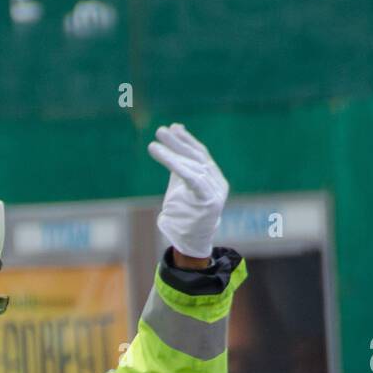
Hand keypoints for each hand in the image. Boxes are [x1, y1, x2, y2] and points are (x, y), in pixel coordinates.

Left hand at [146, 123, 229, 260]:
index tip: (173, 127)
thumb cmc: (184, 215)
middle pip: (197, 157)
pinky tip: (165, 157)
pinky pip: (194, 180)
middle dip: (178, 143)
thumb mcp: (179, 187)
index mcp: (213, 178)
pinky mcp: (211, 202)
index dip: (187, 140)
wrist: (190, 244)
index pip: (200, 154)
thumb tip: (173, 136)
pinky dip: (179, 166)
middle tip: (160, 131)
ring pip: (194, 167)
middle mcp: (218, 182)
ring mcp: (217, 192)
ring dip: (172, 154)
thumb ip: (177, 165)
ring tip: (154, 145)